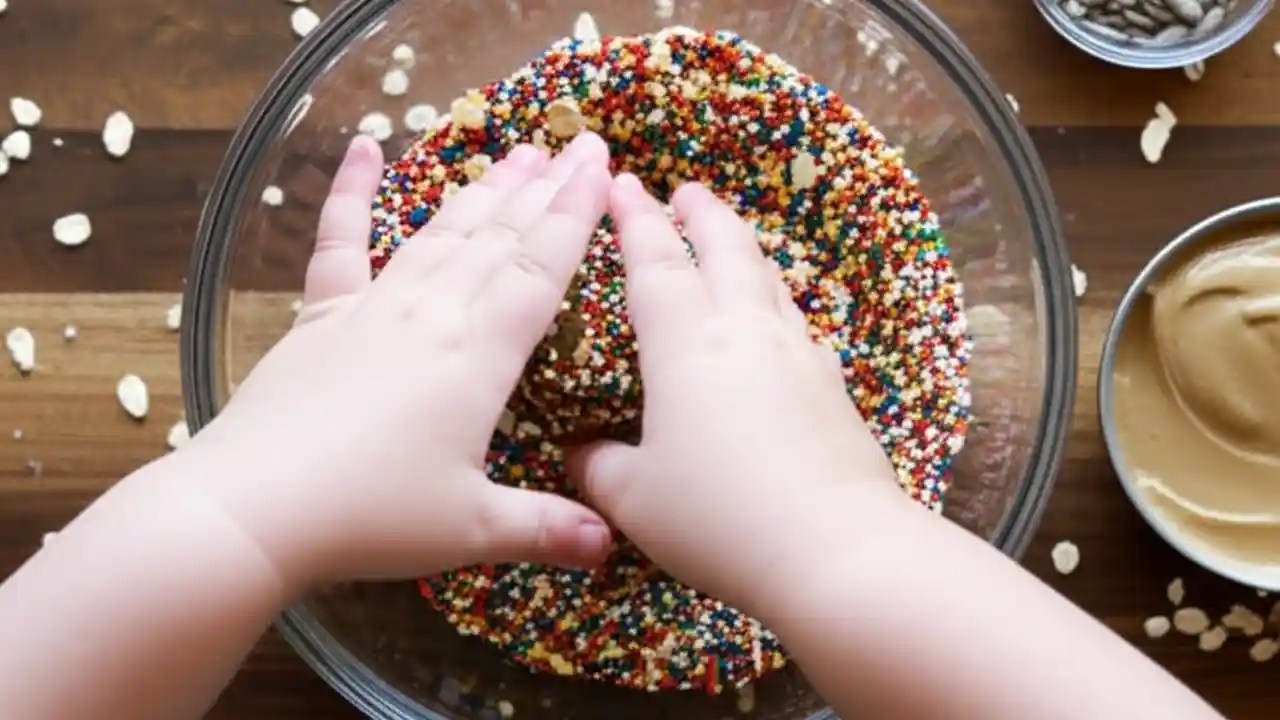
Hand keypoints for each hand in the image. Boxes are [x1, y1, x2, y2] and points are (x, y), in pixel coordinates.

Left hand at [184, 133, 615, 584]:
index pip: (540, 269)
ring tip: (516, 152)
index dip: (576, 216)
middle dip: (544, 189)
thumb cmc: (371, 516)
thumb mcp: (472, 529)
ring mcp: (373, 308)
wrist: (254, 508)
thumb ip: (546, 528)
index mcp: (479, 355)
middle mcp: (432, 314)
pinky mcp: (322, 318)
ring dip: (483, 190)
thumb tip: (611, 545)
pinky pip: (339, 241)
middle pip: (499, 238)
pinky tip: (363, 148)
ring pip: (440, 232)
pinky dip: (349, 191)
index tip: (602, 167)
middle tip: (577, 145)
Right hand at [568, 175, 905, 611]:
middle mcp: (745, 332)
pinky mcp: (834, 390)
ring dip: (745, 251)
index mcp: (685, 343)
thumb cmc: (717, 516)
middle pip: (727, 250)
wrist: (835, 547)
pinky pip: (801, 329)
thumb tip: (582, 454)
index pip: (654, 262)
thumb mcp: (634, 499)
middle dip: (702, 214)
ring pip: (770, 282)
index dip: (635, 219)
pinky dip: (781, 309)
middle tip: (686, 190)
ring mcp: (798, 356)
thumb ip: (599, 468)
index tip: (622, 183)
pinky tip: (783, 327)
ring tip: (732, 242)